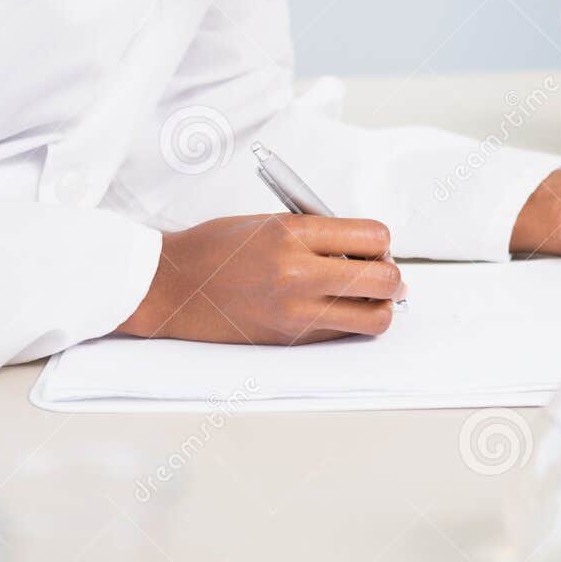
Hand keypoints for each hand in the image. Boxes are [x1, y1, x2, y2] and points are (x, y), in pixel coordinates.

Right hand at [116, 213, 401, 344]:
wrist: (168, 286)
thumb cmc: (213, 249)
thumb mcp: (267, 222)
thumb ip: (316, 233)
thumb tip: (362, 249)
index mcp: (291, 232)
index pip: (372, 237)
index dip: (382, 243)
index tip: (376, 246)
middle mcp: (297, 273)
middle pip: (383, 279)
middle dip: (392, 277)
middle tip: (384, 275)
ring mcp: (294, 312)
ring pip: (373, 318)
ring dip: (381, 308)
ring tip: (370, 300)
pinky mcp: (288, 340)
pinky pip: (342, 335)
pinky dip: (350, 324)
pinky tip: (337, 311)